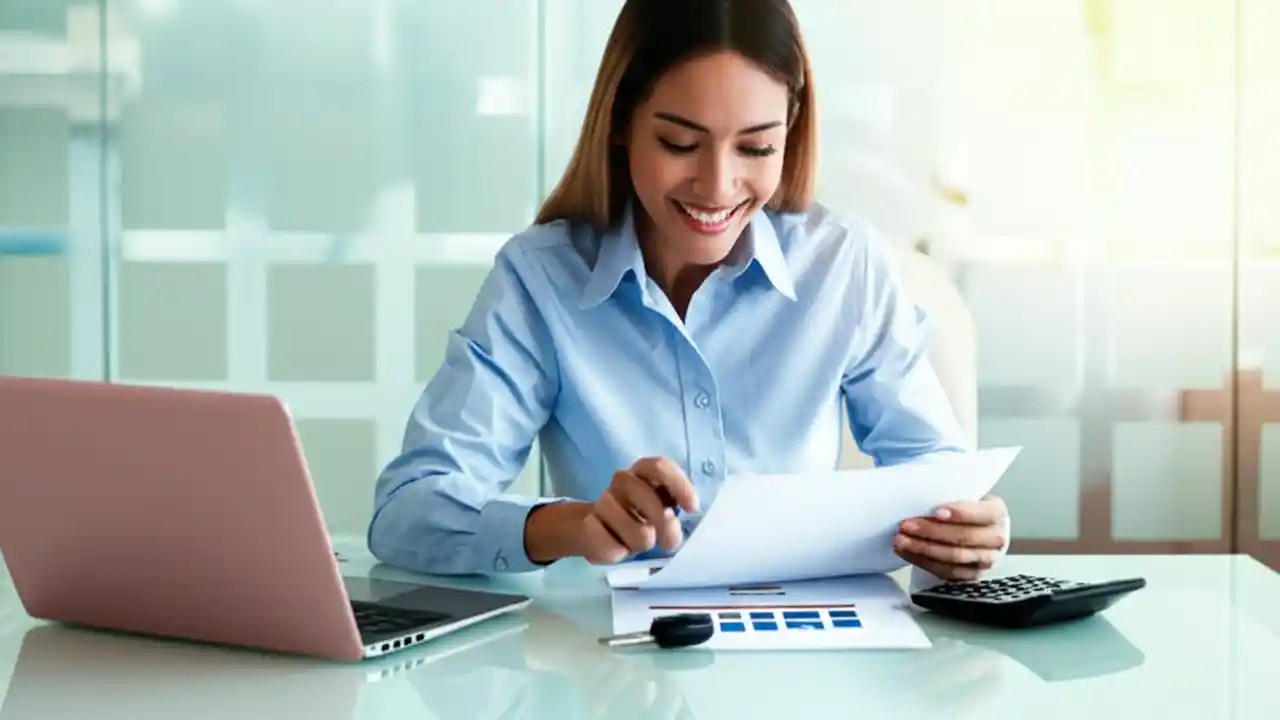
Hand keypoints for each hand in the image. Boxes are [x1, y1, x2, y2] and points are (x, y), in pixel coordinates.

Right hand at [580, 457, 700, 563]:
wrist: (593, 530)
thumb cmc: (636, 519)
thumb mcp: (658, 511)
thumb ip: (671, 514)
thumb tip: (676, 530)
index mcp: (642, 472)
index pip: (660, 467)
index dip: (679, 485)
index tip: (692, 508)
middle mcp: (622, 480)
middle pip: (651, 501)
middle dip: (667, 527)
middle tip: (669, 543)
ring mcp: (603, 501)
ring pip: (639, 534)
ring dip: (643, 544)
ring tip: (634, 541)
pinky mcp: (587, 524)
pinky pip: (616, 548)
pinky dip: (622, 552)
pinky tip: (616, 545)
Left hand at [893, 494, 1007, 581]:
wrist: (973, 529)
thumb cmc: (963, 507)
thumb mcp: (963, 494)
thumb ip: (950, 493)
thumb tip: (920, 494)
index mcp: (997, 512)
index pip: (983, 514)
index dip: (961, 513)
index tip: (937, 512)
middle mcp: (997, 538)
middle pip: (965, 537)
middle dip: (932, 531)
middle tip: (906, 525)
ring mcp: (986, 560)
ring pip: (955, 558)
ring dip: (923, 549)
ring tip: (900, 540)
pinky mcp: (972, 576)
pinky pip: (947, 572)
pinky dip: (923, 562)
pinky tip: (906, 552)